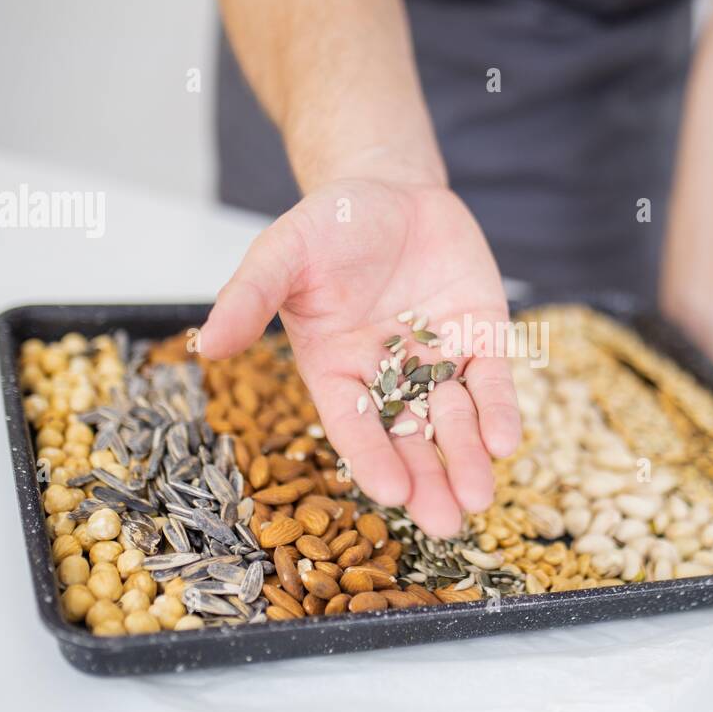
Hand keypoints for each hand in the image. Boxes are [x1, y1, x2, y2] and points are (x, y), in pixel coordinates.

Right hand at [199, 179, 520, 535]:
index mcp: (336, 370)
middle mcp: (389, 377)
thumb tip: (206, 345)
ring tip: (479, 497)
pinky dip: (498, 412)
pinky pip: (491, 382)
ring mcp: (438, 361)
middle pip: (410, 439)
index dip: (372, 458)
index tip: (390, 494)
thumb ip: (249, 297)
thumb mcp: (282, 253)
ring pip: (455, 420)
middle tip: (445, 523)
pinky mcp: (480, 338)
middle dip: (428, 480)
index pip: (355, 425)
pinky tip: (506, 442)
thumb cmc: (327, 225)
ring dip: (467, 459)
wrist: (388, 189)